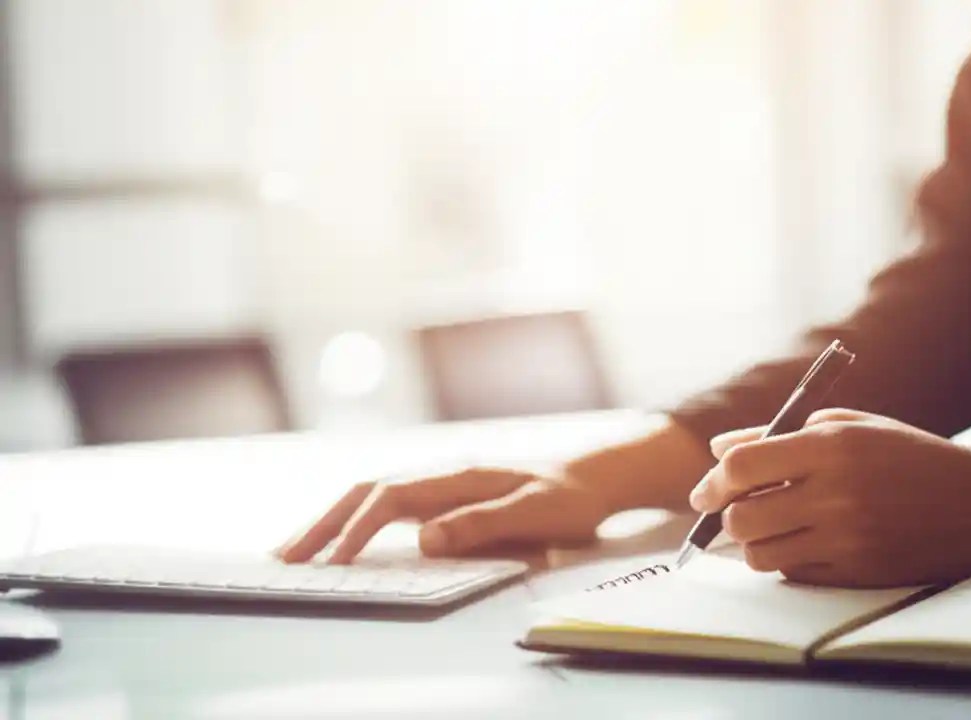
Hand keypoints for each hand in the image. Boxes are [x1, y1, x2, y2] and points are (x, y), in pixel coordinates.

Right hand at [277, 468, 610, 563]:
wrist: (592, 479)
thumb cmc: (567, 498)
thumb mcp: (534, 514)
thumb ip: (480, 523)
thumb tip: (423, 539)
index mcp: (458, 477)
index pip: (391, 499)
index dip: (358, 529)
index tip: (334, 561)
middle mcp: (440, 476)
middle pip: (366, 492)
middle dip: (323, 523)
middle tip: (284, 556)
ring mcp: (439, 485)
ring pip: (371, 497)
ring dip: (331, 521)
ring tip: (295, 550)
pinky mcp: (442, 498)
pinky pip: (388, 507)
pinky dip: (355, 521)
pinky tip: (340, 539)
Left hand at [688, 408, 970, 586]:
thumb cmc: (909, 457)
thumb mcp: (851, 428)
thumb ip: (779, 435)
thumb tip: (717, 450)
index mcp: (831, 447)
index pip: (743, 466)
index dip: (713, 479)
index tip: (704, 490)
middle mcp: (836, 494)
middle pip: (742, 517)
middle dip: (729, 515)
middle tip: (740, 510)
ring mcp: (847, 539)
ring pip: (761, 554)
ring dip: (755, 542)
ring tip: (774, 527)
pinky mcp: (858, 573)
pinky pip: (794, 574)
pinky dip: (788, 560)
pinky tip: (808, 542)